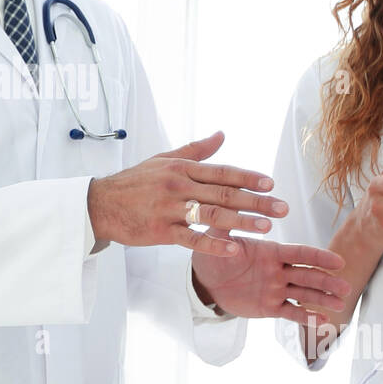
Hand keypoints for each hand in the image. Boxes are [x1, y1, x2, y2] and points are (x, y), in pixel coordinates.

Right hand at [87, 131, 287, 256]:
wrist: (100, 203)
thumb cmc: (134, 181)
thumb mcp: (163, 159)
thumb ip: (196, 150)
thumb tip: (222, 134)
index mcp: (181, 168)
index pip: (222, 172)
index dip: (248, 178)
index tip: (271, 184)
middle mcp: (178, 186)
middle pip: (224, 194)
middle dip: (256, 202)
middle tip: (282, 209)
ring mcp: (169, 209)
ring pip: (212, 216)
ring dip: (242, 222)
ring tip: (266, 228)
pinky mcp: (159, 231)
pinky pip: (191, 239)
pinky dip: (213, 245)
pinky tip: (234, 249)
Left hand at [192, 228, 349, 321]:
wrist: (205, 281)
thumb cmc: (213, 255)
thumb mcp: (218, 238)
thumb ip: (228, 225)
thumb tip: (234, 209)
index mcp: (271, 252)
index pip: (299, 253)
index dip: (319, 257)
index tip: (338, 261)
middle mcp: (278, 270)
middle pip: (307, 275)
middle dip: (327, 280)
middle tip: (346, 286)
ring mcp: (276, 289)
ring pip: (304, 294)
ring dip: (323, 298)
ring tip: (340, 303)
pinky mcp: (269, 307)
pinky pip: (291, 312)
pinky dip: (306, 317)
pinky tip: (323, 321)